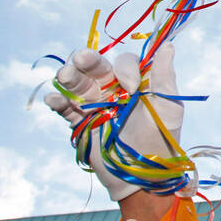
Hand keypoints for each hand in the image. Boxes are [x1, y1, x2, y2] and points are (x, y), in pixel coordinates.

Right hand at [44, 43, 184, 200]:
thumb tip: (167, 44)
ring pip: (78, 83)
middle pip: (96, 67)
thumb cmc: (161, 140)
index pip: (124, 63)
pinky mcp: (81, 123)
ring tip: (65, 76)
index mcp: (136, 82)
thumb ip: (165, 76)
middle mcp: (114, 90)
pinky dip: (57, 101)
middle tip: (81, 58)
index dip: (125, 69)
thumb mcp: (168, 108)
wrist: (142, 176)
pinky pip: (66, 108)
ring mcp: (95, 105)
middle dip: (87, 60)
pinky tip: (52, 99)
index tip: (131, 88)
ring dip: (69, 76)